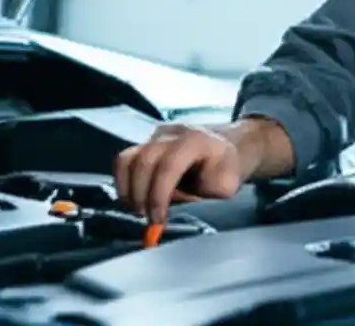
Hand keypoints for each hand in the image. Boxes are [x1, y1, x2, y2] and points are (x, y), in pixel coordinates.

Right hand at [114, 122, 255, 224]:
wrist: (229, 147)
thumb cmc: (227, 169)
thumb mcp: (225, 186)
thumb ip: (199, 192)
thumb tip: (173, 203)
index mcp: (196, 140)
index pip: (169, 165)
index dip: (158, 195)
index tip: (157, 220)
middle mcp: (172, 133)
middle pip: (143, 160)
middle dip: (140, 195)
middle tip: (146, 219)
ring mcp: (156, 136)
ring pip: (126, 159)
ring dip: (127, 189)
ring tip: (138, 210)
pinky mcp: (145, 143)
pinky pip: (125, 161)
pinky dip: (124, 183)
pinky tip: (135, 200)